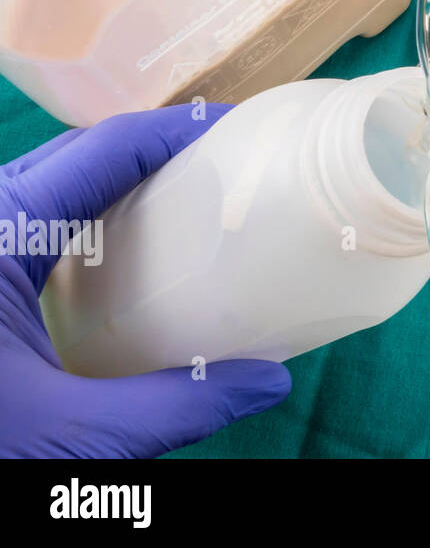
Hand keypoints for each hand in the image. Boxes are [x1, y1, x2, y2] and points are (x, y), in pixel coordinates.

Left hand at [0, 106, 290, 457]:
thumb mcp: (67, 435)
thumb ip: (172, 408)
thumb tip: (268, 383)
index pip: (101, 150)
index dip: (173, 130)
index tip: (238, 128)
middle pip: (74, 155)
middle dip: (151, 151)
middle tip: (224, 167)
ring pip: (46, 184)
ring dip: (114, 182)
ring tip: (184, 198)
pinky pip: (26, 219)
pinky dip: (80, 217)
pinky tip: (119, 249)